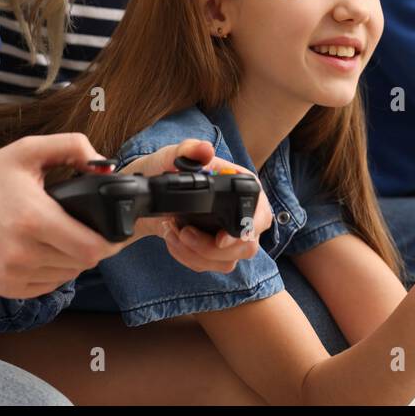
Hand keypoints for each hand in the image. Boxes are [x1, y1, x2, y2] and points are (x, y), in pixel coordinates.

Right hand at [0, 132, 125, 299]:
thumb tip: (106, 165)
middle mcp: (23, 253)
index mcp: (34, 219)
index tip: (114, 230)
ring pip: (67, 276)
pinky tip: (45, 250)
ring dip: (73, 259)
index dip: (110, 242)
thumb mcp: (27, 151)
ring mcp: (13, 275)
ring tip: (62, 236)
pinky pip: (48, 286)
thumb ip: (72, 147)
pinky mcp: (6, 288)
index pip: (92, 248)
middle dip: (92, 246)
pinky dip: (54, 271)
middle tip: (87, 227)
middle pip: (84, 263)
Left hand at [121, 138, 272, 273]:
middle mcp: (244, 214)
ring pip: (226, 262)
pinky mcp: (216, 253)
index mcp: (244, 187)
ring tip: (173, 231)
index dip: (247, 229)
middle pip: (246, 247)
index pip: (262, 214)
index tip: (221, 239)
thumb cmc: (168, 169)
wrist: (152, 192)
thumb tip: (204, 149)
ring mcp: (231, 237)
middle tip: (184, 232)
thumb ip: (188, 150)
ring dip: (195, 253)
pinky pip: (208, 266)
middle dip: (210, 248)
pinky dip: (186, 257)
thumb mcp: (174, 155)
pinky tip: (173, 238)